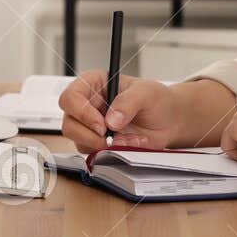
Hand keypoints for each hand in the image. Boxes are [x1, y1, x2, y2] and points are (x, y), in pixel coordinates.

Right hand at [59, 71, 181, 153]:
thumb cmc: (156, 100)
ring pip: (77, 139)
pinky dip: (110, 152)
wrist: (168, 121)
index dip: (81, 112)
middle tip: (110, 138)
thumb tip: (111, 120)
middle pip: (69, 122)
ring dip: (103, 144)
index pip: (71, 97)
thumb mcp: (146, 93)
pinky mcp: (96, 142)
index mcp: (93, 84)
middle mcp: (87, 104)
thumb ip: (128, 102)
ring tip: (128, 138)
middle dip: (89, 134)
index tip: (101, 125)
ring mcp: (89, 125)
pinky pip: (92, 152)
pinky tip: (128, 143)